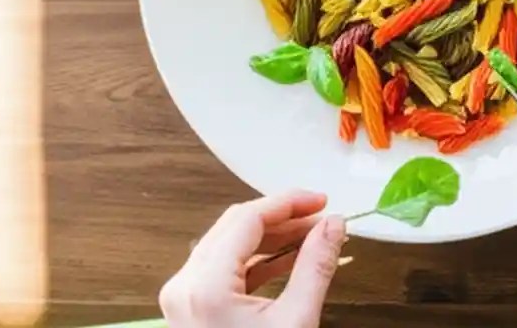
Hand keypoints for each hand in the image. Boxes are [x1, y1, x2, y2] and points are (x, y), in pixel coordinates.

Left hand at [160, 190, 344, 327]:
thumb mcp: (297, 322)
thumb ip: (316, 267)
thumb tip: (333, 226)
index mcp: (205, 287)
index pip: (247, 219)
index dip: (288, 203)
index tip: (321, 200)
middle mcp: (185, 287)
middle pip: (235, 228)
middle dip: (282, 218)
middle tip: (321, 216)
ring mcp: (184, 298)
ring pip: (230, 245)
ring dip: (272, 238)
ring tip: (313, 237)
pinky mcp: (191, 309)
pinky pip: (225, 269)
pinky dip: (258, 261)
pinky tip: (291, 259)